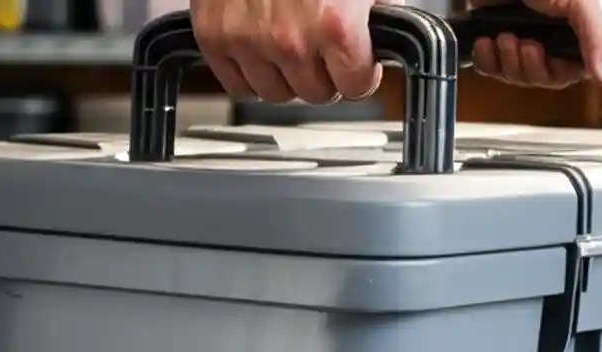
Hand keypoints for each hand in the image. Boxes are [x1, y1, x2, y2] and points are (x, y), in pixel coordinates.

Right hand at [190, 0, 392, 104]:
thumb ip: (380, 7)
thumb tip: (387, 32)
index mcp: (335, 24)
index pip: (355, 87)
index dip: (360, 72)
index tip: (356, 62)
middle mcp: (290, 40)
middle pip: (316, 94)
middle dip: (324, 74)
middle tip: (321, 48)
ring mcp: (247, 40)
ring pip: (275, 93)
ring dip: (286, 75)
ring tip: (290, 44)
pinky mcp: (213, 34)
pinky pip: (235, 82)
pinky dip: (249, 69)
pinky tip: (260, 46)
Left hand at [469, 0, 601, 88]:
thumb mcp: (580, 1)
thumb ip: (597, 36)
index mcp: (577, 29)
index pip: (572, 71)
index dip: (558, 71)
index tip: (547, 55)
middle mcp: (551, 35)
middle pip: (543, 77)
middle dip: (529, 66)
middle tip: (523, 43)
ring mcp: (523, 35)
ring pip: (517, 75)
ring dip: (507, 62)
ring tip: (504, 36)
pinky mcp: (496, 36)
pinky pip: (492, 67)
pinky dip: (487, 60)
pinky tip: (486, 41)